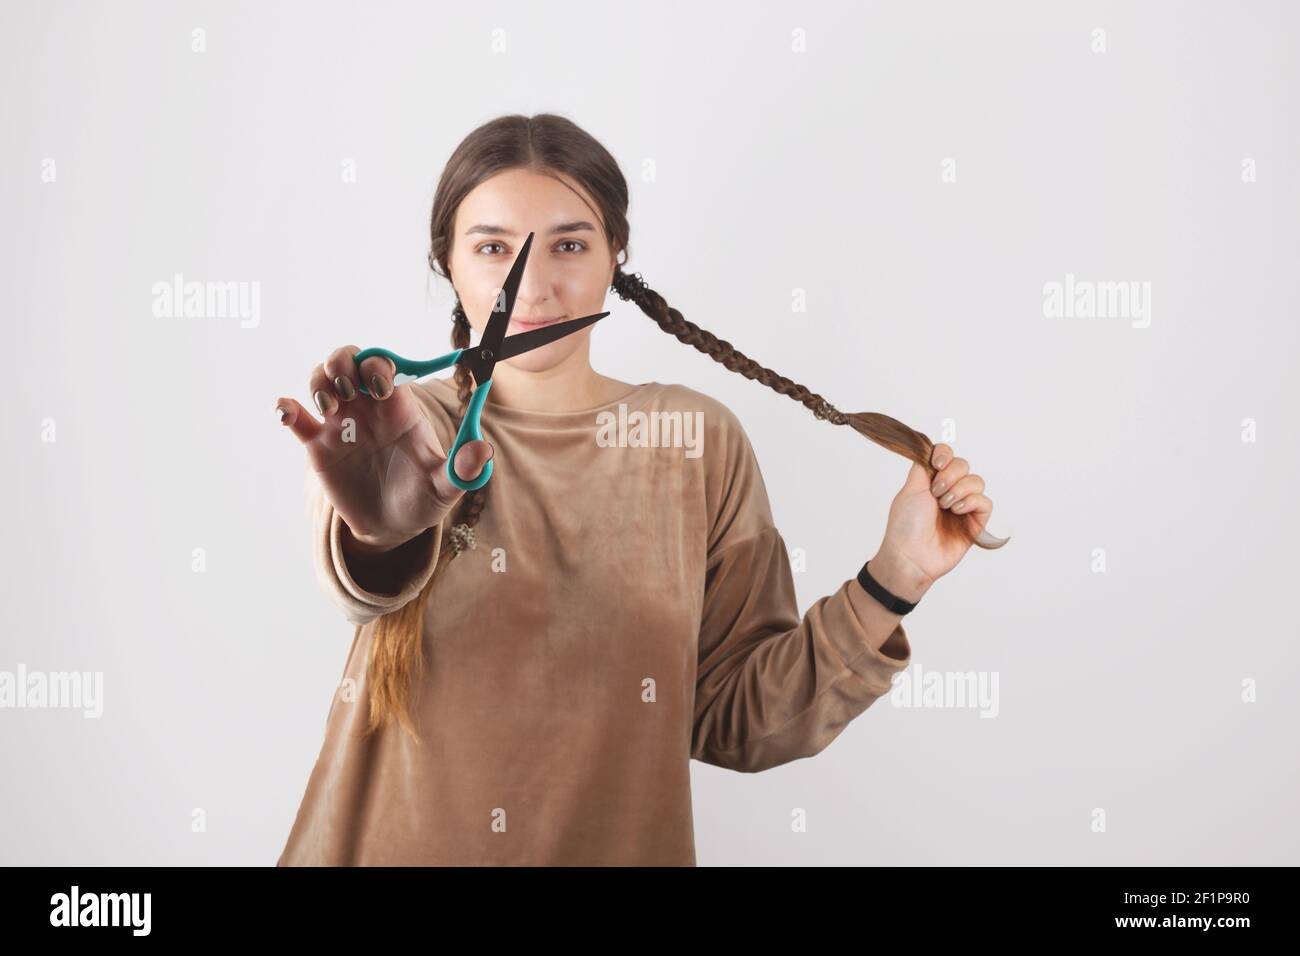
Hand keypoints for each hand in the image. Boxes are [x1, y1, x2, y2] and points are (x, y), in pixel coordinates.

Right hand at [274, 345, 492, 550]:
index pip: (385, 366)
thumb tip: (483, 452)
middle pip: (348, 361)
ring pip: (320, 380)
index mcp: (400, 408)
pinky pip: (296, 417)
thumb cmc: (423, 500)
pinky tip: (287, 413)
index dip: (379, 367)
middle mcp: (368, 408)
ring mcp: (341, 424)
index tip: (381, 390)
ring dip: (318, 383)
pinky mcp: (318, 445)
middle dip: (342, 362)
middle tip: (347, 390)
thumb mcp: (445, 488)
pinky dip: (286, 407)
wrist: (393, 528)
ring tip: (329, 408)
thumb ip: (462, 469)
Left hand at [869, 443, 995, 601]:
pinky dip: (971, 502)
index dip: (945, 454)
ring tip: (945, 506)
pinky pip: (985, 501)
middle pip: (963, 464)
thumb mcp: (910, 488)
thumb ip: (923, 466)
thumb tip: (931, 450)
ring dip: (960, 489)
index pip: (946, 455)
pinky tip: (957, 512)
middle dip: (950, 474)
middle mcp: (948, 490)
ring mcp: (963, 505)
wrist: (912, 555)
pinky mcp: (975, 522)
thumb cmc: (906, 525)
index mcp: (931, 481)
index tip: (937, 463)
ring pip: (976, 481)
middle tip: (936, 492)